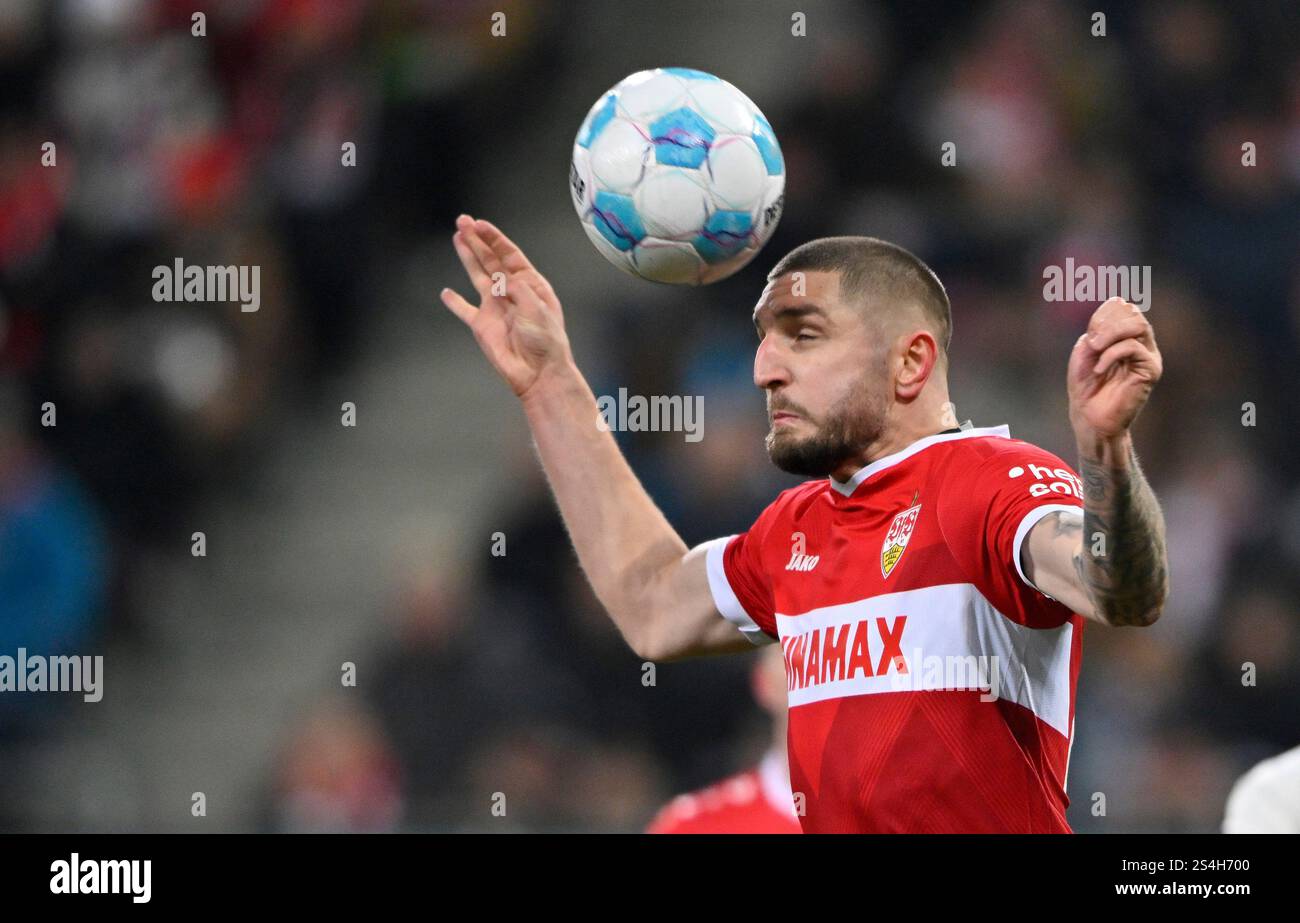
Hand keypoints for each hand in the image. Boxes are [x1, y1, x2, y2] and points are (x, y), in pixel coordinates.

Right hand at [440, 215, 572, 399]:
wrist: (538, 374)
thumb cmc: (546, 342)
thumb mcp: (537, 309)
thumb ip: (516, 289)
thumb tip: (498, 277)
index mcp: (530, 285)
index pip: (509, 255)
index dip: (494, 239)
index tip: (479, 224)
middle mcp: (511, 292)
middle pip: (490, 260)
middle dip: (477, 240)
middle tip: (462, 221)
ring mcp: (495, 307)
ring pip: (477, 276)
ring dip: (467, 257)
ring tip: (457, 237)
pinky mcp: (482, 326)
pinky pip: (465, 310)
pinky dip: (455, 303)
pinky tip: (446, 293)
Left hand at [1067, 297, 1162, 447]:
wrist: (1089, 417)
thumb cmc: (1086, 386)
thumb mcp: (1085, 351)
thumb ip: (1098, 329)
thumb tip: (1117, 309)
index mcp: (1124, 336)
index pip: (1122, 307)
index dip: (1104, 313)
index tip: (1089, 334)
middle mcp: (1140, 343)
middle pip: (1133, 313)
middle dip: (1108, 323)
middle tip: (1092, 342)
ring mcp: (1148, 356)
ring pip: (1138, 326)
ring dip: (1111, 334)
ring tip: (1095, 349)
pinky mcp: (1151, 370)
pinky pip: (1134, 348)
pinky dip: (1112, 354)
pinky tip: (1100, 369)